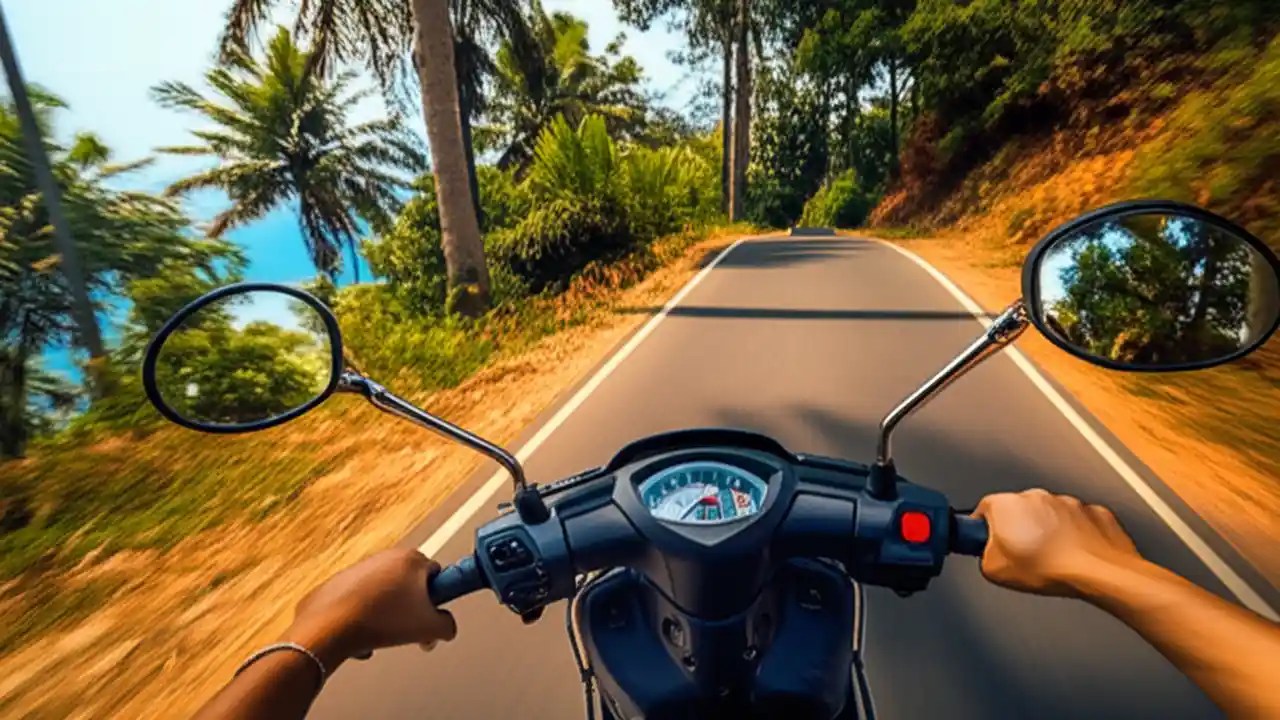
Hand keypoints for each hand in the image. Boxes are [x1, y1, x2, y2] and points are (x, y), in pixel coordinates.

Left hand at [283, 549, 457, 668]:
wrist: (329, 629)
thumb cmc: (379, 622)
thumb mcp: (430, 628)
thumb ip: (447, 626)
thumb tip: (446, 627)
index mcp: (410, 560)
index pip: (436, 575)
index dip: (437, 599)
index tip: (433, 616)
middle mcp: (384, 558)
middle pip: (407, 585)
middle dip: (410, 610)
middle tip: (410, 631)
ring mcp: (357, 569)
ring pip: (381, 597)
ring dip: (385, 617)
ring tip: (382, 637)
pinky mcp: (335, 584)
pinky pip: (357, 604)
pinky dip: (361, 620)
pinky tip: (360, 638)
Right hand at [973, 489, 1140, 596]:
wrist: (1098, 573)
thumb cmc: (1050, 568)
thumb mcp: (994, 571)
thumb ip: (983, 555)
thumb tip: (988, 554)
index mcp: (1007, 504)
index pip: (984, 510)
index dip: (984, 529)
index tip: (988, 544)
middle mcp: (1037, 496)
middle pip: (1018, 510)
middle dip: (1019, 530)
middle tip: (1022, 557)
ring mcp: (1068, 502)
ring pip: (1049, 515)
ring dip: (1047, 532)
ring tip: (1051, 560)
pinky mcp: (1093, 512)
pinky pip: (1077, 522)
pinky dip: (1074, 535)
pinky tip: (1073, 556)